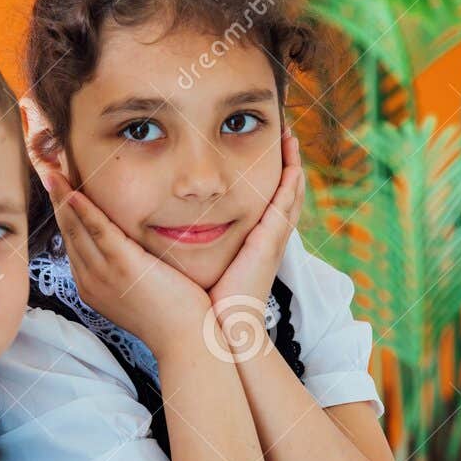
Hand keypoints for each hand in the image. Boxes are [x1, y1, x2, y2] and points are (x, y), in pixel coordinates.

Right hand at [40, 168, 209, 359]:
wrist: (185, 341)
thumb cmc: (172, 319)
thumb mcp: (140, 294)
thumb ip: (129, 272)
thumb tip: (133, 254)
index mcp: (93, 287)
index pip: (74, 243)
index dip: (65, 214)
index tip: (59, 190)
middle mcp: (91, 281)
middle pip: (68, 232)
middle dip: (56, 201)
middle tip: (47, 171)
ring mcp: (104, 274)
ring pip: (76, 228)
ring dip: (63, 197)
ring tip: (53, 171)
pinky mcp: (123, 266)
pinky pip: (97, 230)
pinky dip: (83, 208)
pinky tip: (72, 189)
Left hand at [208, 128, 304, 321]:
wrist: (222, 329)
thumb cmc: (207, 304)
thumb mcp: (201, 266)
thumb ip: (191, 247)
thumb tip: (166, 232)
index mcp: (253, 242)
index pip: (264, 201)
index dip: (267, 176)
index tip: (259, 150)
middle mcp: (268, 237)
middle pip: (284, 191)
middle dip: (286, 162)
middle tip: (284, 130)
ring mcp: (273, 238)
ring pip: (291, 191)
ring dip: (293, 162)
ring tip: (290, 133)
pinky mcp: (271, 240)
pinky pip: (287, 201)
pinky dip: (292, 178)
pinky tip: (291, 157)